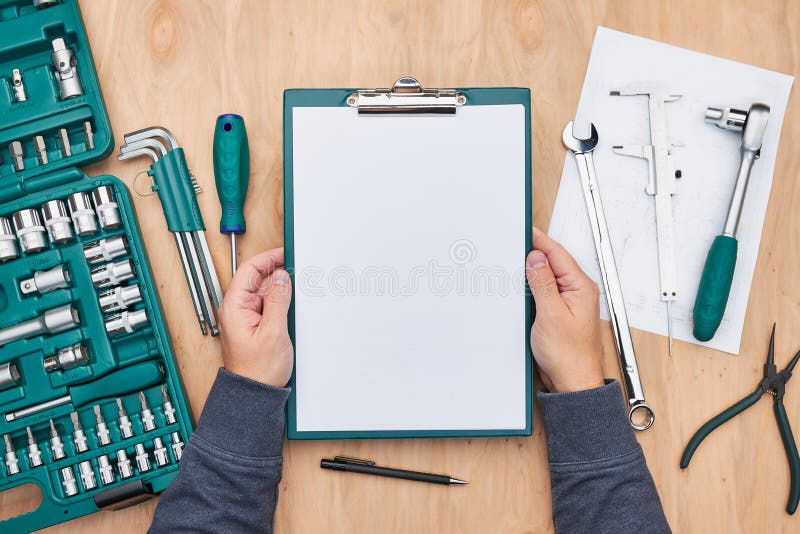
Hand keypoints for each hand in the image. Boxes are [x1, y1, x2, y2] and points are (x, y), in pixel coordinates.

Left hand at [218, 247, 293, 387]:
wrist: (254, 395)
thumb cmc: (257, 371)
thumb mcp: (273, 332)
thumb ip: (277, 300)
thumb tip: (280, 277)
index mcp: (234, 307)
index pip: (248, 270)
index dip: (268, 258)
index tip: (285, 255)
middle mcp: (237, 310)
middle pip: (258, 280)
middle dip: (277, 274)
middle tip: (297, 273)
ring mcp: (245, 317)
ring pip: (265, 293)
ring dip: (280, 291)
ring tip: (296, 295)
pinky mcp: (254, 325)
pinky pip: (268, 306)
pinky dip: (280, 303)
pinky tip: (291, 308)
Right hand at [526, 228, 604, 392]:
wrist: (573, 383)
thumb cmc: (569, 356)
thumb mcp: (551, 314)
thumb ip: (543, 283)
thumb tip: (536, 257)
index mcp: (581, 287)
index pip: (557, 254)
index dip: (539, 241)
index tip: (523, 230)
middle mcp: (577, 292)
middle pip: (552, 263)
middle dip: (532, 254)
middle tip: (512, 245)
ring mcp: (568, 302)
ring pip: (546, 278)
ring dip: (531, 273)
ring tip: (513, 264)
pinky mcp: (559, 313)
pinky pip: (544, 292)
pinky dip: (532, 288)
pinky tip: (521, 288)